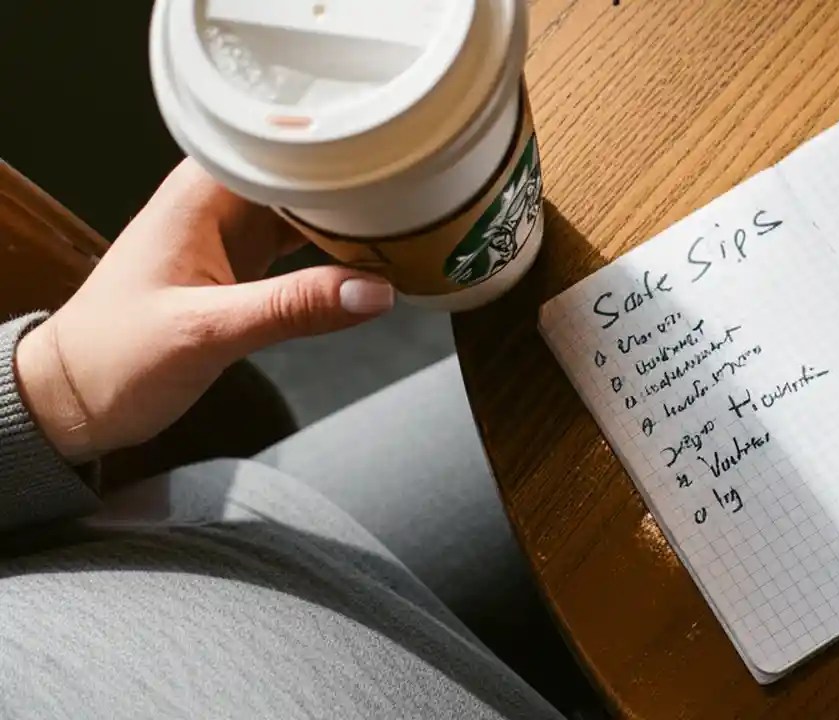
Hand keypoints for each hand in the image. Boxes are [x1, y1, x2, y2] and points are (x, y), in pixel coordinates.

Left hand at [14, 159, 394, 462]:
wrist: (75, 399)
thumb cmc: (113, 356)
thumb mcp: (207, 330)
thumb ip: (292, 308)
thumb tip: (375, 292)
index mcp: (203, 191)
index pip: (286, 143)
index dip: (343, 146)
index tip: (398, 161)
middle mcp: (222, 201)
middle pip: (309, 172)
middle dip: (362, 184)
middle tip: (422, 201)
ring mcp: (235, 232)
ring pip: (313, 209)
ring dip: (356, 220)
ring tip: (412, 227)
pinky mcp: (246, 265)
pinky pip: (307, 244)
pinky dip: (341, 253)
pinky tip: (375, 262)